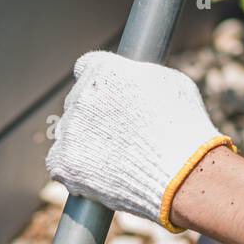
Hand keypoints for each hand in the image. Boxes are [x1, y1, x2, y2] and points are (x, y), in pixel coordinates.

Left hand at [45, 51, 233, 231]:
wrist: (182, 174)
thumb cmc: (185, 129)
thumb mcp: (170, 83)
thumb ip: (138, 76)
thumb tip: (131, 80)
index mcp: (104, 70)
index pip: (85, 68)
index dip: (99, 86)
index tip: (107, 100)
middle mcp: (81, 96)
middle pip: (77, 103)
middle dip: (93, 116)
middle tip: (118, 137)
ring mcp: (70, 130)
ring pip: (67, 133)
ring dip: (83, 143)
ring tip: (114, 160)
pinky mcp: (63, 163)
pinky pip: (58, 163)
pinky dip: (74, 169)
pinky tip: (97, 174)